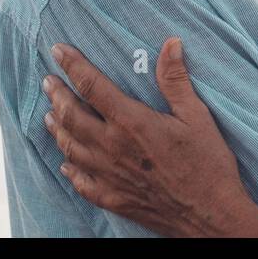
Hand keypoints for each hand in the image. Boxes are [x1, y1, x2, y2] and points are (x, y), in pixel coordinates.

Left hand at [41, 37, 257, 236]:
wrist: (209, 215)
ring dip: (57, 128)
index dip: (73, 66)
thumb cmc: (207, 163)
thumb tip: (170, 43)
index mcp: (132, 122)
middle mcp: (112, 147)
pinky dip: (70, 168)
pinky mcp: (112, 198)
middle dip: (57, 95)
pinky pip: (80, 181)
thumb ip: (176, 80)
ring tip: (49, 115)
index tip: (58, 50)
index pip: (92, 87)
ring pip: (70, 147)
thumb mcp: (197, 116)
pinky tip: (66, 162)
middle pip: (72, 116)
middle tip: (48, 81)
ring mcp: (108, 175)